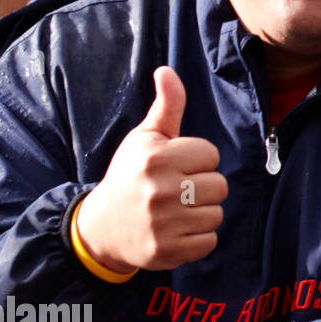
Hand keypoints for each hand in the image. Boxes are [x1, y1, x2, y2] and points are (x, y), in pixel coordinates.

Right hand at [77, 66, 226, 273]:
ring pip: (217, 214)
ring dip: (201, 214)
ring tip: (176, 211)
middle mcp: (159, 190)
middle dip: (203, 188)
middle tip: (178, 191)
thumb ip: (166, 106)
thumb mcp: (144, 139)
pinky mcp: (167, 251)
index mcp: (156, 158)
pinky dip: (198, 238)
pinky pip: (209, 241)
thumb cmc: (129, 176)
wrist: (100, 228)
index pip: (211, 155)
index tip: (177, 167)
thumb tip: (167, 70)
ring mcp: (163, 223)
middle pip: (220, 186)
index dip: (198, 161)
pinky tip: (175, 231)